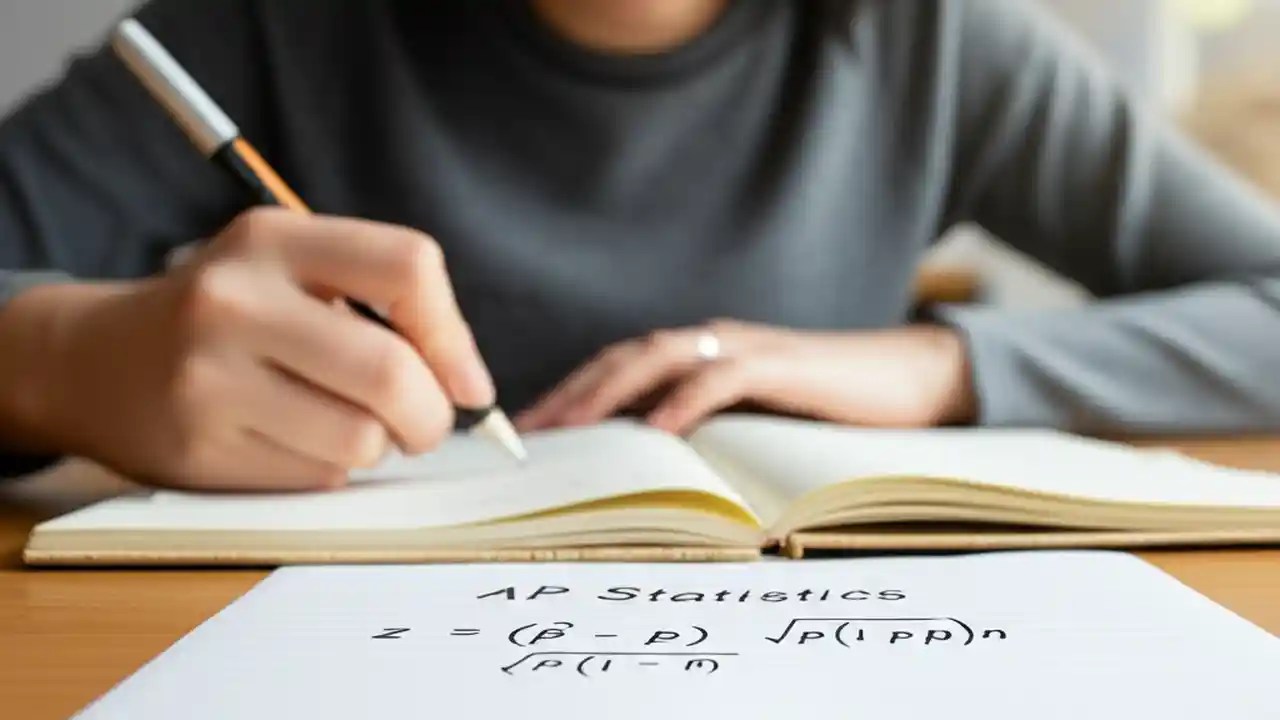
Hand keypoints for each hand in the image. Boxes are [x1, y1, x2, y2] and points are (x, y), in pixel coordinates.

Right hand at [0, 208, 490, 490]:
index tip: (468, 382)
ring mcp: (208, 379)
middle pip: (391, 371)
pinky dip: (327, 471)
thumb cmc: (227, 317)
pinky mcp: (197, 450)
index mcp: (273, 239)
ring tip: (344, 425)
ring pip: (360, 440)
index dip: (455, 334)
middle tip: (424, 426)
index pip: (408, 265)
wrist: (93, 361)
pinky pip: (316, 479)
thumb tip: (471, 387)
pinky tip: (288, 442)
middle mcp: (234, 301)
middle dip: (432, 416)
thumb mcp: (290, 271)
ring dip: (377, 447)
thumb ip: (381, 305)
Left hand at [516, 320, 975, 434]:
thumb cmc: (831, 410)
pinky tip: (656, 430)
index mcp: (701, 354)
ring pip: (660, 358)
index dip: (573, 394)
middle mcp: (714, 342)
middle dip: (573, 394)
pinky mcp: (783, 365)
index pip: (620, 367)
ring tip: (573, 429)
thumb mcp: (754, 424)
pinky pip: (722, 378)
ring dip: (610, 393)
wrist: (911, 381)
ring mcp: (746, 348)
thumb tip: (648, 467)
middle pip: (624, 357)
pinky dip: (685, 402)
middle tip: (529, 434)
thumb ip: (706, 432)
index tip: (530, 432)